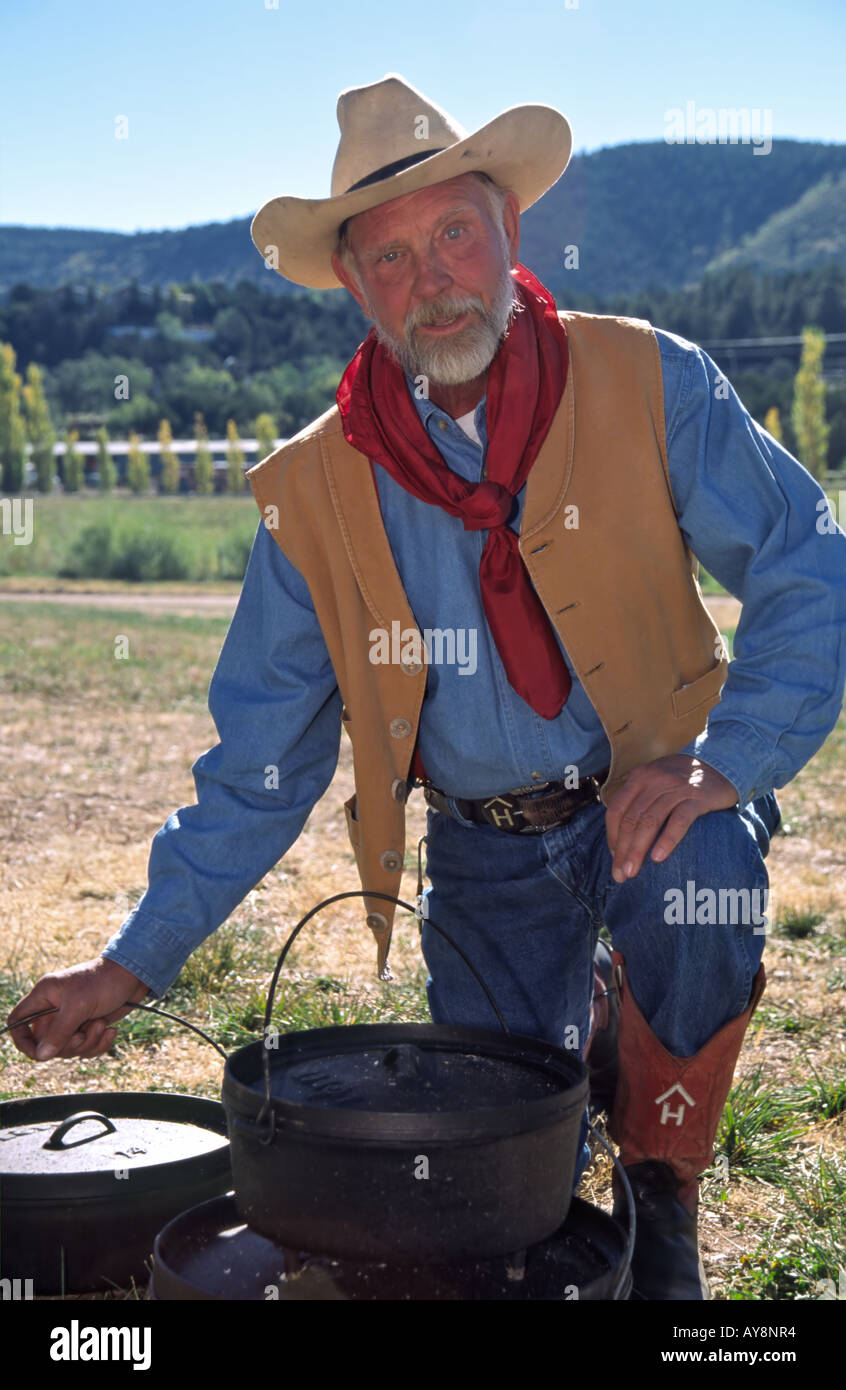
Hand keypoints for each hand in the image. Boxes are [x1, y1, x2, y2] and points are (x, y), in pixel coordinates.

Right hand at [5, 957, 149, 1061]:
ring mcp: (72, 1019)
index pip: (18, 1021)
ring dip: (87, 1043)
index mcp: (44, 996)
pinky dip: (99, 1044)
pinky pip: (86, 1048)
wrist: (135, 976)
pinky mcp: (89, 1026)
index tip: (38, 1052)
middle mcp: (55, 1009)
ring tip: (102, 1025)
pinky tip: (111, 1031)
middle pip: (46, 1044)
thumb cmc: (104, 982)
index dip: (22, 1040)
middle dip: (68, 1044)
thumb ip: (59, 1032)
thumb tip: (41, 1056)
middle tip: (84, 1033)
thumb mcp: (79, 1006)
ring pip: (68, 1048)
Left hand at [605, 754, 737, 883]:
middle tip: (620, 875)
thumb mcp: (656, 782)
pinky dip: (667, 840)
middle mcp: (655, 780)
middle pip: (631, 819)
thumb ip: (639, 801)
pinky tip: (658, 858)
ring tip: (632, 872)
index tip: (614, 859)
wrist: (722, 765)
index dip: (612, 837)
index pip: (617, 810)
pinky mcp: (697, 797)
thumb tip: (622, 840)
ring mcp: (676, 788)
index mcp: (640, 777)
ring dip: (638, 850)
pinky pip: (679, 821)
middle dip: (623, 850)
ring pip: (650, 822)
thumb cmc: (683, 781)